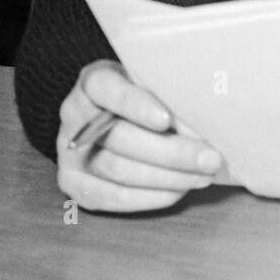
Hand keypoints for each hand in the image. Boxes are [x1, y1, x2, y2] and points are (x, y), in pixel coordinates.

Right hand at [56, 59, 223, 212]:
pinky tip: (179, 190)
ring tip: (203, 176)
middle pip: (117, 136)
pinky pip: (115, 196)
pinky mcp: (74, 184)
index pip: (104, 87)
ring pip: (118, 169)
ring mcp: (69, 152)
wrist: (109, 124)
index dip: (134, 104)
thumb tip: (208, 118)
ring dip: (167, 176)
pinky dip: (152, 195)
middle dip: (169, 152)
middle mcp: (73, 116)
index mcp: (92, 82)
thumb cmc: (143, 102)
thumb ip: (168, 96)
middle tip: (210, 159)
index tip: (166, 119)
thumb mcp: (151, 86)